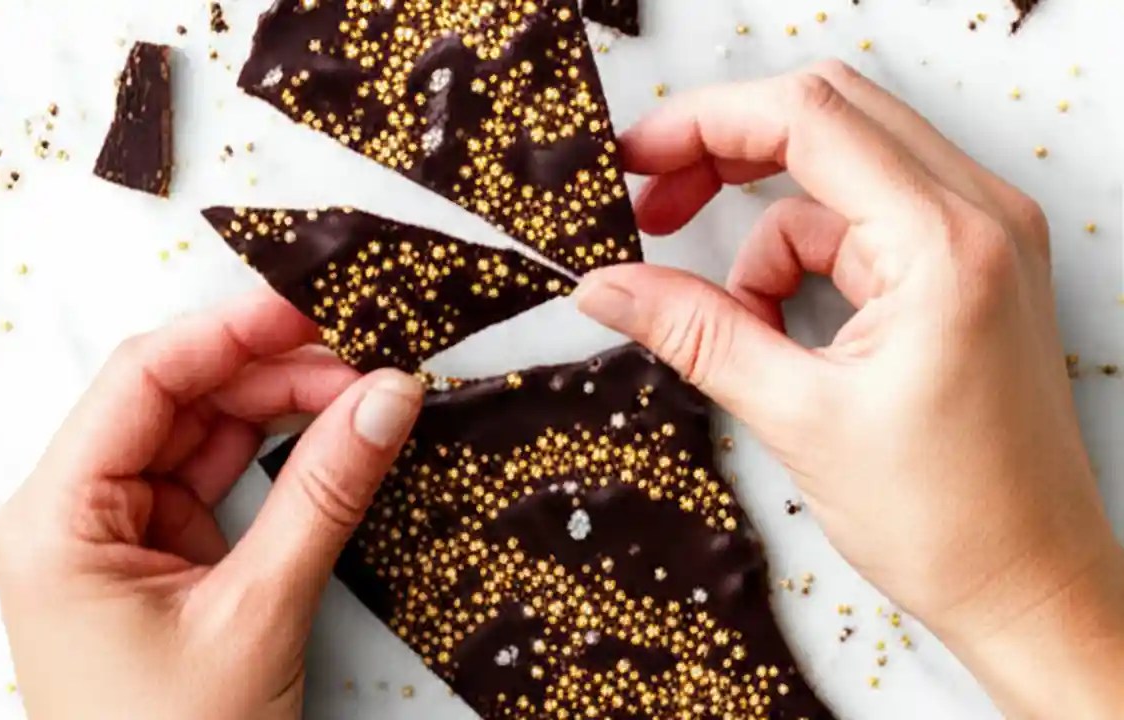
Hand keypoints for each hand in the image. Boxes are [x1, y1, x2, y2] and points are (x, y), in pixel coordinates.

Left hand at [0, 288, 423, 719]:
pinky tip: (330, 435)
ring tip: (361, 391)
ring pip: (201, 433)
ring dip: (279, 407)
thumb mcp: (258, 613)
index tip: (313, 307)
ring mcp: (119, 533)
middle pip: (176, 397)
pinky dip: (277, 455)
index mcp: (58, 517)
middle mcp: (76, 512)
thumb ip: (324, 495)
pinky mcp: (161, 557)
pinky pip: (220, 478)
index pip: (143, 379)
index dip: (230, 332)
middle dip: (270, 371)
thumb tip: (388, 397)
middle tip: (363, 358)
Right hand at [575, 61, 1123, 717]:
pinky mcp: (966, 267)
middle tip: (655, 205)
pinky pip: (860, 222)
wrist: (1028, 585)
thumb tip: (607, 287)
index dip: (704, 124)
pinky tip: (780, 327)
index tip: (636, 157)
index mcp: (946, 244)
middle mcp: (979, 217)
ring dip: (765, 226)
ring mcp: (979, 238)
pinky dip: (802, 259)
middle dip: (726, 151)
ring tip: (737, 319)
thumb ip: (693, 332)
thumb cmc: (949, 520)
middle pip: (827, 117)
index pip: (808, 120)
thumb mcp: (796, 417)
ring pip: (839, 171)